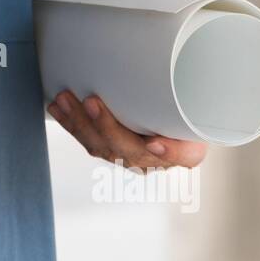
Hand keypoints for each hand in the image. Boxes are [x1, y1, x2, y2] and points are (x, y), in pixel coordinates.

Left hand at [48, 90, 206, 170]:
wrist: (174, 120)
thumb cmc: (188, 114)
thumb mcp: (201, 110)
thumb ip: (192, 114)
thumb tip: (168, 127)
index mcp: (185, 153)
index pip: (180, 155)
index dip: (167, 152)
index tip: (154, 143)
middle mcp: (153, 160)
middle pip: (127, 149)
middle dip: (104, 126)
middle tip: (91, 102)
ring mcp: (128, 155)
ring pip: (100, 145)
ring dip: (79, 123)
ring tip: (64, 100)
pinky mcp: (109, 147)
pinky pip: (87, 139)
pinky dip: (71, 123)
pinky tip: (58, 109)